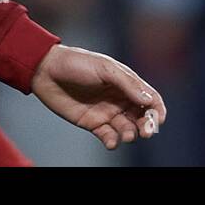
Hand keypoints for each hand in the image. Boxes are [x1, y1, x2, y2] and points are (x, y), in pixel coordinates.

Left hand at [29, 45, 166, 149]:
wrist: (46, 70)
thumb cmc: (76, 63)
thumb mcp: (104, 68)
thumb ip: (127, 84)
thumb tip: (149, 101)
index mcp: (126, 82)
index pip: (150, 98)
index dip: (157, 110)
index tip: (158, 119)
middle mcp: (119, 98)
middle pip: (142, 116)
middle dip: (147, 125)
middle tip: (145, 132)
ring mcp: (106, 112)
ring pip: (127, 128)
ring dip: (130, 134)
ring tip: (126, 135)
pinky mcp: (92, 123)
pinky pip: (108, 136)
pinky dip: (113, 142)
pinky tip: (110, 141)